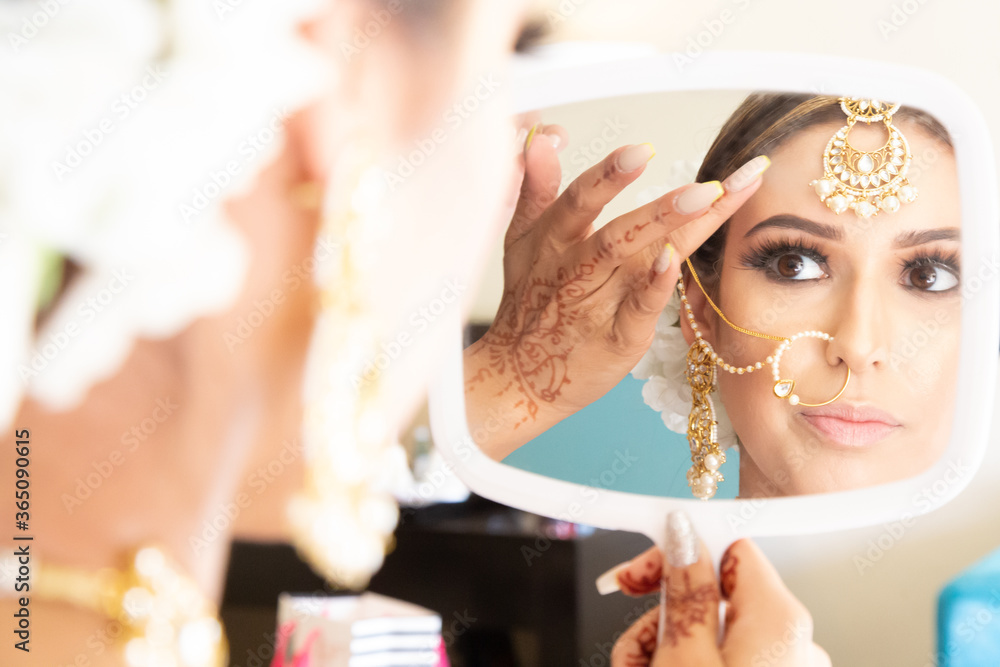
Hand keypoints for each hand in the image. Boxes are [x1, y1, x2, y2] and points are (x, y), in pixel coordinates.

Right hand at [464, 124, 769, 458]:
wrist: (516, 377)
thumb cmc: (527, 305)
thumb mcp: (519, 241)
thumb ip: (534, 185)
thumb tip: (543, 133)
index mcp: (551, 242)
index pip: (580, 200)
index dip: (610, 175)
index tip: (643, 149)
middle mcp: (573, 271)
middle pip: (618, 232)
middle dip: (662, 205)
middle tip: (709, 182)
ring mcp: (594, 307)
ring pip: (634, 263)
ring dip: (669, 231)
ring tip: (710, 200)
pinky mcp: (616, 340)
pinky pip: (639, 311)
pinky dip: (656, 288)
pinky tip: (676, 264)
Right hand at [604, 514, 829, 665]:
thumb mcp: (683, 658)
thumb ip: (684, 591)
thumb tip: (683, 535)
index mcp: (779, 619)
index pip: (730, 546)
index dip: (679, 549)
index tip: (640, 557)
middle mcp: (792, 643)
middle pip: (713, 592)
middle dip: (661, 609)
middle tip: (627, 634)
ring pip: (709, 632)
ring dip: (661, 643)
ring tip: (633, 666)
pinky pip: (720, 660)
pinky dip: (681, 663)